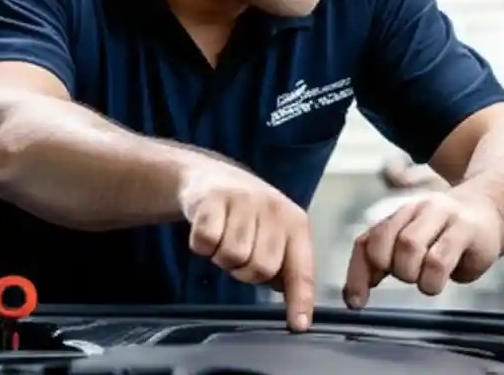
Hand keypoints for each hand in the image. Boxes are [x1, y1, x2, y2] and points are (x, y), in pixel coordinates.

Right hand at [178, 159, 314, 331]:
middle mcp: (274, 209)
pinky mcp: (213, 199)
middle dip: (245, 271)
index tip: (299, 325)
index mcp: (296, 223)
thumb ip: (287, 267)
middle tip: (240, 254)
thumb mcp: (277, 235)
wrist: (216, 178)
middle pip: (261, 268)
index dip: (300, 300)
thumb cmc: (251, 216)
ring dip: (222, 257)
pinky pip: (205, 242)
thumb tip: (296, 308)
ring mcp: (244, 201)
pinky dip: (202, 245)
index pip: (301, 270)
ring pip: (232, 256)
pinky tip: (208, 230)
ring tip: (225, 239)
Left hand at [343, 191, 501, 307]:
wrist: (490, 212)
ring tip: (427, 280)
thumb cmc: (447, 236)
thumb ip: (385, 263)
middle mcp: (415, 210)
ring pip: (408, 244)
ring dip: (412, 274)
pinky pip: (439, 258)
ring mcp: (441, 214)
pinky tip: (439, 281)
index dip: (357, 274)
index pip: (366, 242)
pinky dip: (432, 279)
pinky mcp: (465, 228)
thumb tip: (355, 294)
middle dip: (391, 270)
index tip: (356, 302)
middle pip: (383, 240)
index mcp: (397, 216)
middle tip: (409, 277)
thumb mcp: (414, 246)